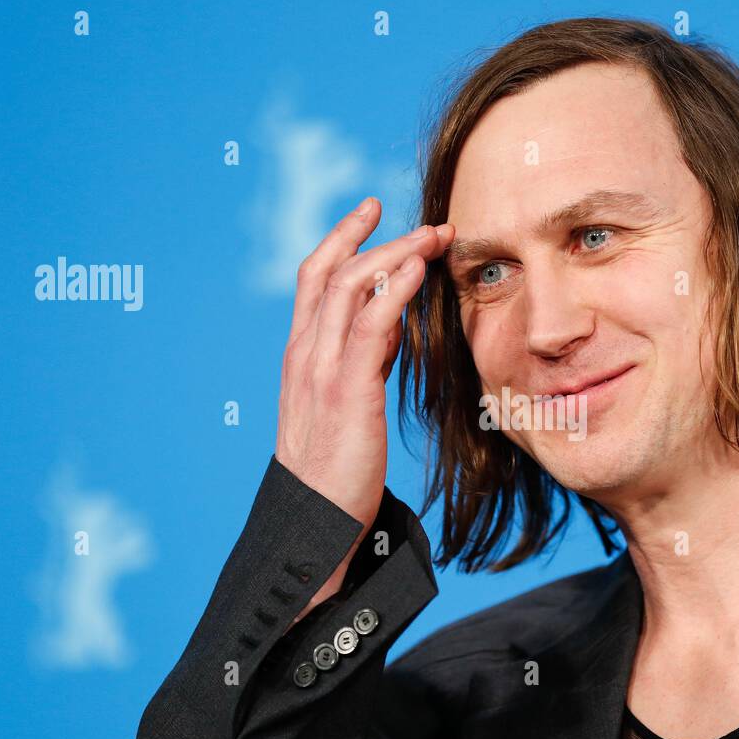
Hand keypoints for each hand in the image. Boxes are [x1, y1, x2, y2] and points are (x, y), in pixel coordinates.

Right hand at [276, 197, 453, 615]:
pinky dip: (394, 290)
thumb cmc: (334, 476)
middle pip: (330, 271)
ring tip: (435, 237)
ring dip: (396, 253)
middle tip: (427, 221)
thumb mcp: (344, 408)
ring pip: (350, 287)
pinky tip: (420, 271)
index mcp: (303, 358)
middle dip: (376, 236)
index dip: (342, 239)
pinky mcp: (346, 392)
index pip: (316, 280)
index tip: (374, 211)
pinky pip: (370, 326)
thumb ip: (361, 365)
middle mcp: (305, 355)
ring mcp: (321, 371)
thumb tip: (391, 333)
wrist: (315, 527)